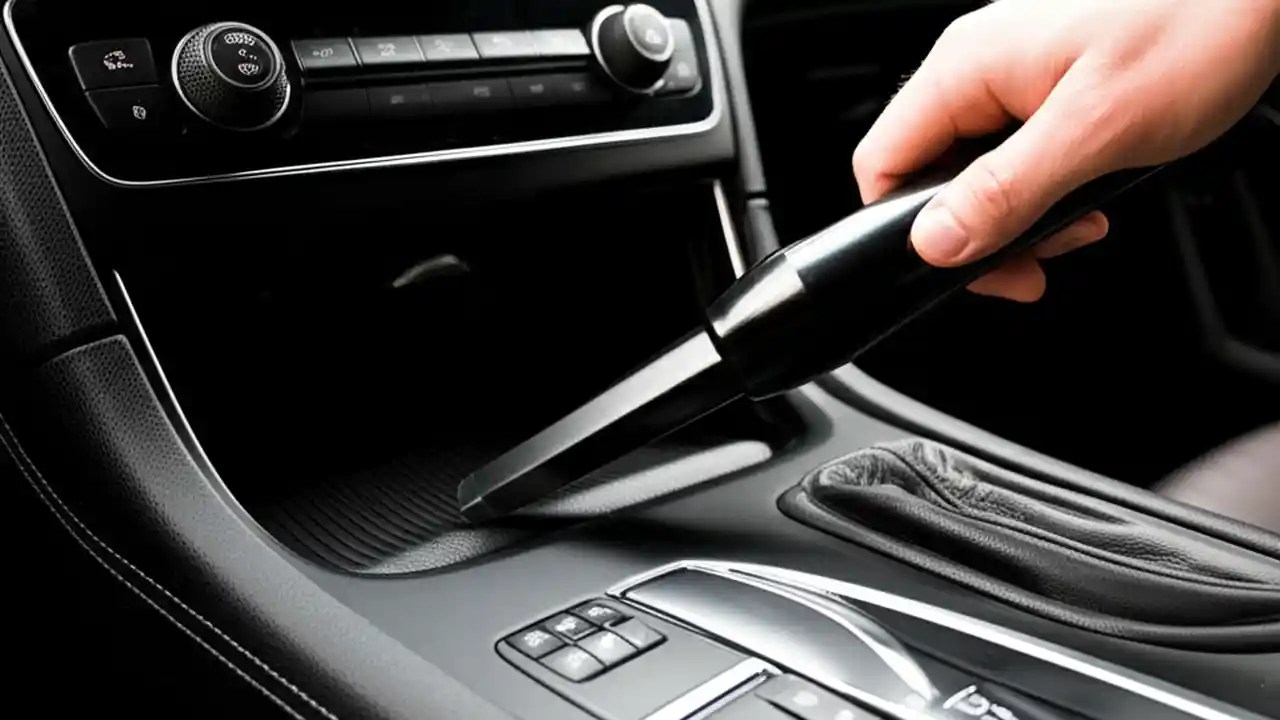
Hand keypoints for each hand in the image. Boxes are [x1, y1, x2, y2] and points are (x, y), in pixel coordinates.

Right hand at [852, 0, 1279, 300]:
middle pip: (929, 173)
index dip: (910, 231)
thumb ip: (1005, 190)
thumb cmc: (1202, 23)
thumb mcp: (1096, 129)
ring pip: (974, 167)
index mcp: (967, 68)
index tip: (966, 267)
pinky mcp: (1047, 77)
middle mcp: (977, 64)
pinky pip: (1016, 147)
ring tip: (1077, 225)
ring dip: (1019, 213)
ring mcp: (1011, 69)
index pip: (883, 163)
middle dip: (978, 231)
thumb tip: (935, 241)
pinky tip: (1089, 193)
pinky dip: (1045, 184)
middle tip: (1033, 263)